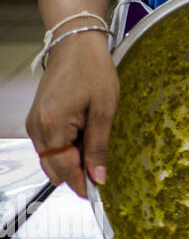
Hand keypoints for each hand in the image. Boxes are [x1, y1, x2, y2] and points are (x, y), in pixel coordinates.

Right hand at [26, 30, 118, 197]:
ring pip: (51, 158)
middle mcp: (36, 128)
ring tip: (96, 149)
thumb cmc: (93, 70)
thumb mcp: (104, 110)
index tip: (96, 194)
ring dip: (71, 160)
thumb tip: (98, 177)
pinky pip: (49, 144)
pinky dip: (65, 148)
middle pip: (54, 167)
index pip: (64, 169)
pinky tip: (85, 139)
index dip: (80, 184)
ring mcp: (34, 123)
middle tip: (102, 171)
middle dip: (76, 173)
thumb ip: (99, 146)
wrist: (74, 44)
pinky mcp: (38, 118)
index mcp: (52, 127)